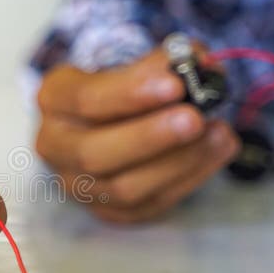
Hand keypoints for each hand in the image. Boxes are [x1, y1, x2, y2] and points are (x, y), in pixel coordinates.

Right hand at [36, 47, 239, 222]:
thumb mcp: (136, 65)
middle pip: (93, 153)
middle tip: (195, 119)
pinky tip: (215, 152)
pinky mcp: (106, 210)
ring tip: (218, 133)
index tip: (176, 83)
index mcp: (55, 99)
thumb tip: (201, 65)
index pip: (85, 99)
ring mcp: (77, 184)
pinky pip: (148, 205)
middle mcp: (55, 145)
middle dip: (149, 138)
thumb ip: (167, 62)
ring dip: (177, 162)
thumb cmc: (125, 90)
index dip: (130, 94)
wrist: (113, 122)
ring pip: (123, 188)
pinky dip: (188, 179)